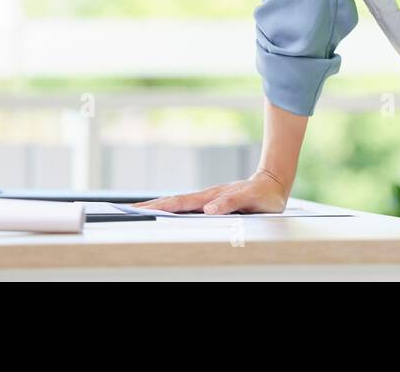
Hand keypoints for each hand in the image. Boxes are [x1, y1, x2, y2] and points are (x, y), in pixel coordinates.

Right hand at [130, 168, 289, 214]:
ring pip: (177, 205)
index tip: (140, 210)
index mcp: (211, 197)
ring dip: (157, 208)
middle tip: (127, 210)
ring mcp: (207, 200)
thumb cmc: (263, 194)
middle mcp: (205, 198)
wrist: (272, 184)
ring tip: (138, 211)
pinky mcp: (211, 204)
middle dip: (149, 206)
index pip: (179, 203)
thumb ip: (230, 203)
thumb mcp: (250, 199)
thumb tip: (208, 210)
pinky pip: (186, 208)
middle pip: (172, 202)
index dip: (159, 207)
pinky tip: (165, 215)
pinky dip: (171, 210)